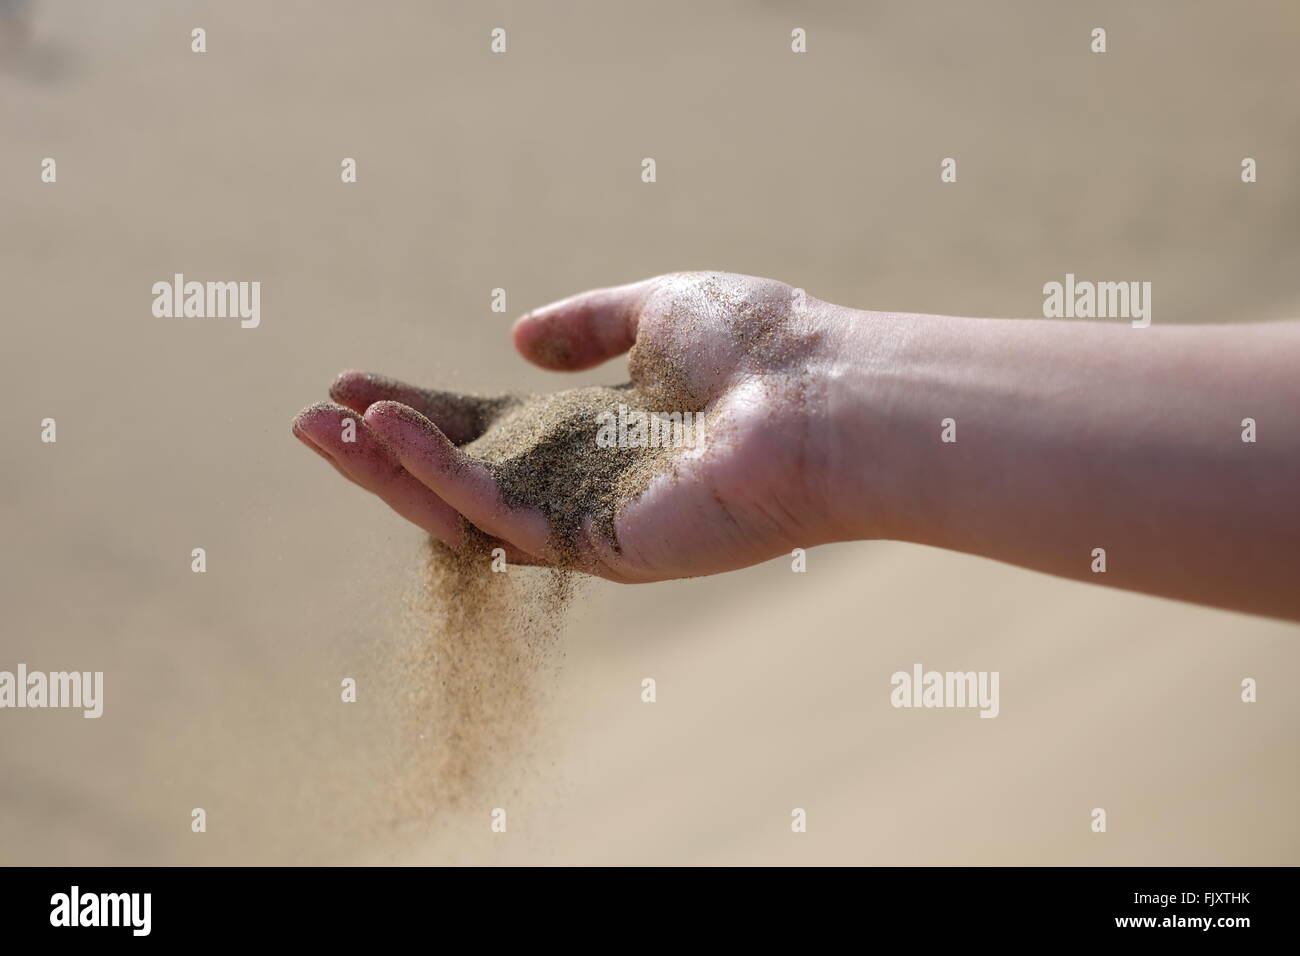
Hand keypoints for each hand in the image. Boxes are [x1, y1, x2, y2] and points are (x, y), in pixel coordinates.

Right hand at [291, 272, 847, 581]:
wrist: (826, 394)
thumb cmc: (760, 347)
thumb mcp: (658, 310)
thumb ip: (588, 323)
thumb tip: (518, 339)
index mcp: (595, 432)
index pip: (486, 430)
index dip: (421, 412)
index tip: (355, 385)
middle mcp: (584, 484)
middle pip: (461, 477)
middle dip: (382, 454)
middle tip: (308, 421)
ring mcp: (590, 522)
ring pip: (466, 507)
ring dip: (389, 471)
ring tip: (320, 430)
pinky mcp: (601, 547)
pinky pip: (503, 512)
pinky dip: (441, 474)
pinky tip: (388, 431)